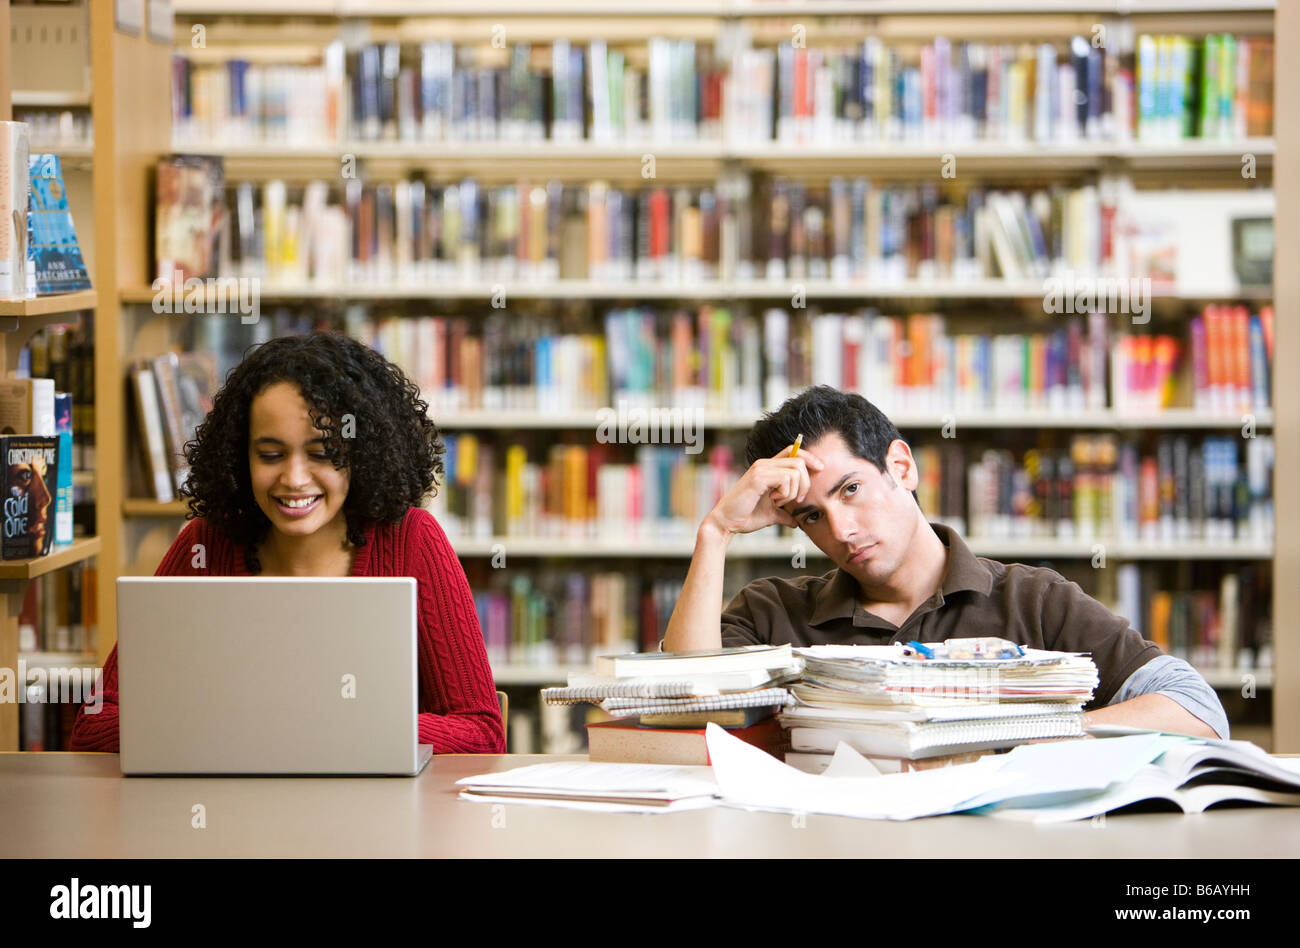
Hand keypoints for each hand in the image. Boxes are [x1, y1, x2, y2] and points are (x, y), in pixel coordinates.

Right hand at [704, 441, 824, 536]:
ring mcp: (760, 469)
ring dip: (794, 491)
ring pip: (796, 470)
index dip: (810, 458)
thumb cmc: (745, 516)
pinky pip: (786, 479)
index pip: (793, 452)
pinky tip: (774, 501)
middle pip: (800, 460)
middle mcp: (764, 464)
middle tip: (796, 500)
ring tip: (780, 502)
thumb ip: (785, 515)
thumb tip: (797, 522)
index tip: (820, 471)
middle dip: (806, 483)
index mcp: (767, 468)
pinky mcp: (758, 478)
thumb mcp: (771, 515)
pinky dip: (786, 493)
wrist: (726, 523)